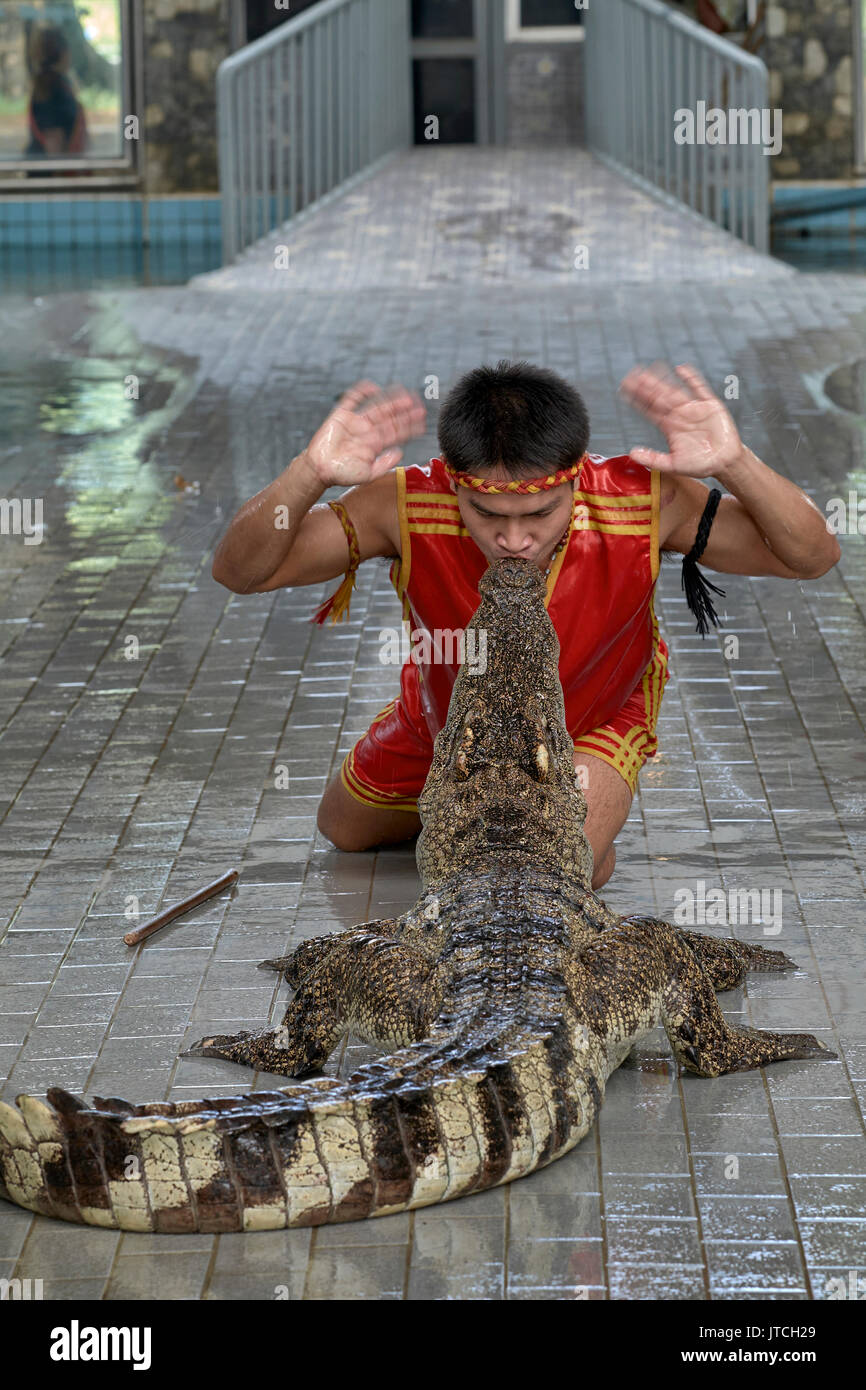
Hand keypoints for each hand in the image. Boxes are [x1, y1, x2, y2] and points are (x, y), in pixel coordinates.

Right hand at [304, 381, 426, 487]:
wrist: (320, 470)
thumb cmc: (343, 474)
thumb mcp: (368, 474)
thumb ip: (384, 464)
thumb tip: (400, 452)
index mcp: (376, 444)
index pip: (396, 432)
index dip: (409, 425)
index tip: (422, 420)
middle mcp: (368, 431)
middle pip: (390, 417)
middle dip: (404, 412)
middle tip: (419, 404)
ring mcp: (356, 422)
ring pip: (376, 406)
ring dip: (390, 400)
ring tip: (405, 395)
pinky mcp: (341, 415)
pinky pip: (352, 400)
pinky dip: (361, 392)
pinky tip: (374, 387)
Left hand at [619, 362, 742, 477]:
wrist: (725, 463)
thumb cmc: (699, 465)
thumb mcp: (673, 465)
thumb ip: (653, 459)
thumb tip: (632, 454)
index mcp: (669, 426)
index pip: (649, 409)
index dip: (637, 399)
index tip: (624, 389)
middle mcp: (679, 415)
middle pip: (659, 396)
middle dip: (646, 386)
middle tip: (633, 375)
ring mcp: (693, 408)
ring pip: (675, 390)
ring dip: (664, 380)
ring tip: (651, 368)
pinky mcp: (710, 405)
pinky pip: (699, 388)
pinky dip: (691, 379)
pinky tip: (681, 369)